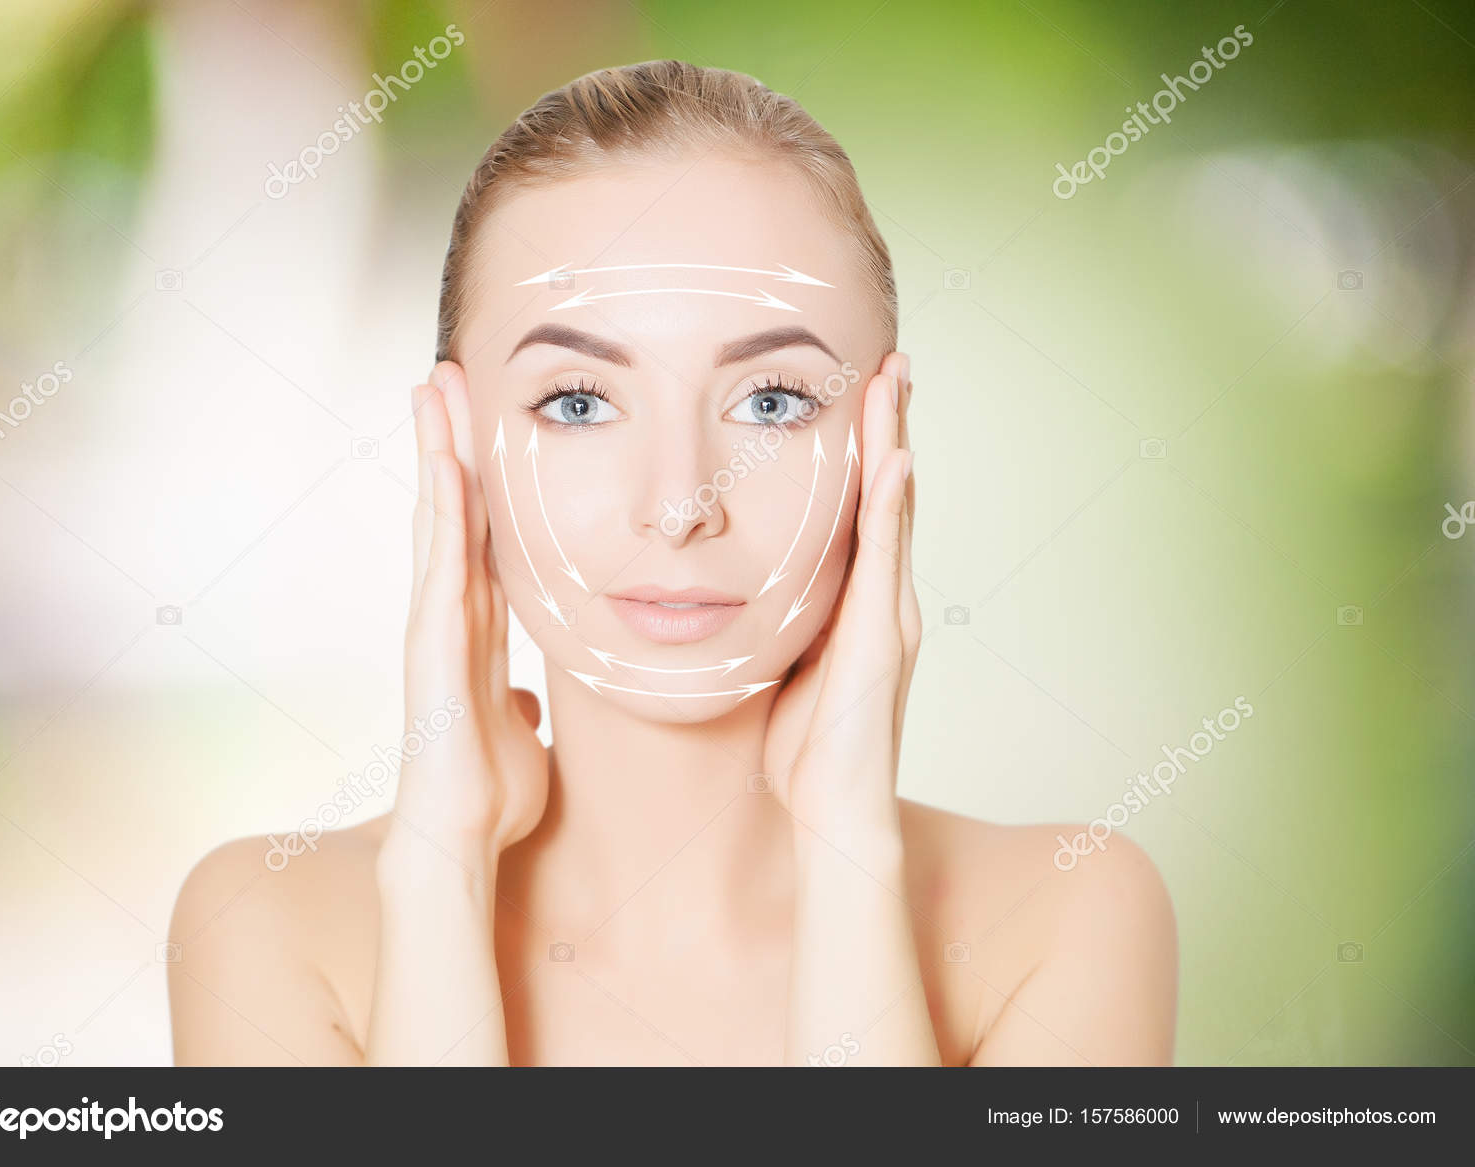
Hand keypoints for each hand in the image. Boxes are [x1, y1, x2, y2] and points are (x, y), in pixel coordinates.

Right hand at [383, 361, 549, 872]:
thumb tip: (530, 701)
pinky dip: (445, 514)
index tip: (478, 420)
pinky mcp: (431, 644)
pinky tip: (447, 465)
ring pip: (437, 520)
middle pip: (452, 508)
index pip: (480, 532)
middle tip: (446, 372)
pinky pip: (441, 565)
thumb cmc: (490, 791)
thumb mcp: (521, 734)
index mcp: (478, 625)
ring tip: (432, 387)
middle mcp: (451, 613)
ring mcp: (435, 624)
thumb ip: (520, 705)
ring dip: (436, 453)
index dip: (479, 476)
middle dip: (448, 440)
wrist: (461, 838)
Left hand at [761, 352, 919, 838]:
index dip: (865, 449)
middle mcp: (886, 600)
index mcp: (860, 604)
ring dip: (895, 443)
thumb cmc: (807, 752)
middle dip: (889, 425)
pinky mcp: (883, 642)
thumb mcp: (788, 667)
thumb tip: (746, 591)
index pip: (865, 509)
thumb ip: (785, 624)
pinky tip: (894, 461)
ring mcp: (891, 617)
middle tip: (891, 359)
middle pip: (890, 494)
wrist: (833, 817)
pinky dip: (892, 509)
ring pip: (896, 511)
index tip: (859, 389)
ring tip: (895, 380)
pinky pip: (887, 562)